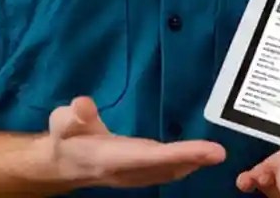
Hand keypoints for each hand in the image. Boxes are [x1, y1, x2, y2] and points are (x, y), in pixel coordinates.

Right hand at [41, 96, 225, 188]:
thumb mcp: (61, 122)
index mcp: (109, 158)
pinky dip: (183, 166)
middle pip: (163, 167)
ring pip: (166, 173)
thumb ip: (73, 115)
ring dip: (190, 164)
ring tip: (214, 154)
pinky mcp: (137, 173)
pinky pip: (164, 172)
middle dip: (190, 160)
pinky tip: (197, 159)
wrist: (61, 164)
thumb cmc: (65, 137)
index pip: (147, 156)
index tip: (201, 149)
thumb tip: (83, 105)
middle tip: (218, 153)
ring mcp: (133, 175)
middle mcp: (125, 170)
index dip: (176, 154)